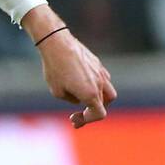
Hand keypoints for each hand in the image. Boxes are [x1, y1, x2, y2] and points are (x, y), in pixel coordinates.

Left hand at [21, 7, 116, 127]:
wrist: (57, 43)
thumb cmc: (55, 69)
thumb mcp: (58, 92)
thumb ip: (72, 99)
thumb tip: (79, 97)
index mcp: (90, 94)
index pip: (99, 114)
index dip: (87, 120)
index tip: (74, 118)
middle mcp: (100, 83)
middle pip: (104, 105)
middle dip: (90, 112)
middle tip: (75, 115)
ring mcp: (101, 72)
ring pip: (109, 92)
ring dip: (99, 100)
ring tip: (84, 100)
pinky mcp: (98, 63)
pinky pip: (103, 80)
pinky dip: (97, 87)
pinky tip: (82, 84)